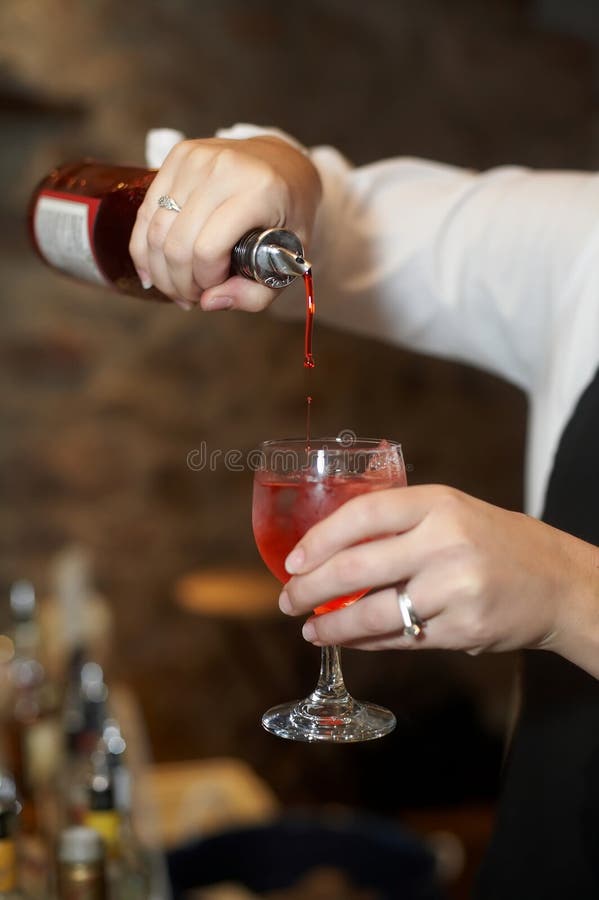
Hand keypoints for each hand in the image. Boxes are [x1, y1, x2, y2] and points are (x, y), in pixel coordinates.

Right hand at [129, 136, 320, 310]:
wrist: (283, 164)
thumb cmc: (288, 217)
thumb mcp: (288, 261)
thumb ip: (256, 294)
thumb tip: (209, 302)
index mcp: (259, 191)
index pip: (208, 249)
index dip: (206, 280)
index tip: (217, 288)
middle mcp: (224, 168)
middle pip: (177, 244)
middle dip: (180, 283)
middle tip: (193, 296)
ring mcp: (196, 158)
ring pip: (155, 232)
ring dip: (161, 271)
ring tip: (178, 286)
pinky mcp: (177, 156)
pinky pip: (146, 213)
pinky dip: (144, 249)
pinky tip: (155, 271)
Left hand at [279, 485, 598, 671]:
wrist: (555, 581)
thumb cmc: (490, 541)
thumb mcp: (449, 513)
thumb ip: (397, 526)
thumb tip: (328, 551)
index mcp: (438, 503)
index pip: (363, 514)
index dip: (319, 538)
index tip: (292, 560)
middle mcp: (446, 542)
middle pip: (358, 567)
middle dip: (312, 589)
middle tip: (288, 600)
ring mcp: (457, 588)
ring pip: (375, 613)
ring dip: (334, 626)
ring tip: (310, 631)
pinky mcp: (464, 629)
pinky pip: (401, 640)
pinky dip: (368, 642)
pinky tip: (349, 640)